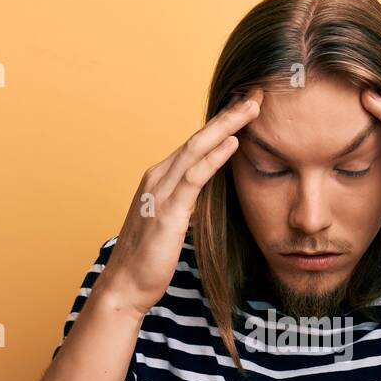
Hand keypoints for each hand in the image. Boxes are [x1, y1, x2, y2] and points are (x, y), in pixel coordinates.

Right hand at [96, 89, 263, 316]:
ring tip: (251, 108)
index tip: (246, 106)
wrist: (125, 285)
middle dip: (229, 114)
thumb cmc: (149, 259)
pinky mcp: (167, 212)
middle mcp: (158, 177)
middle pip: (198, 137)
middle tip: (256, 94)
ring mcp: (160, 192)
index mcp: (160, 178)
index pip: (195, 143)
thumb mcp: (171, 222)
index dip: (222, 123)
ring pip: (197, 149)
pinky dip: (214, 158)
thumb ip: (186, 203)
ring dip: (226, 126)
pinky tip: (233, 144)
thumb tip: (207, 198)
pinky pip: (194, 178)